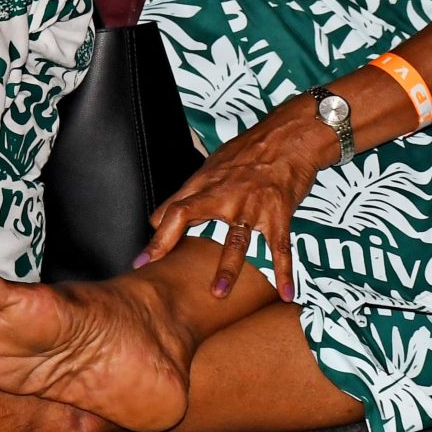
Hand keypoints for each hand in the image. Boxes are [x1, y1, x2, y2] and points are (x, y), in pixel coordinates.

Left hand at [138, 113, 327, 299]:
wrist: (289, 137)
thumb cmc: (248, 153)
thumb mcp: (211, 168)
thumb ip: (184, 196)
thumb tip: (156, 219)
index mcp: (206, 185)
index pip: (174, 211)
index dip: (157, 236)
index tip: (142, 261)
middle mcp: (225, 196)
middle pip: (192, 217)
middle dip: (173, 244)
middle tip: (161, 274)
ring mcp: (252, 206)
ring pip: (236, 239)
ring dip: (227, 268)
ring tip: (218, 293)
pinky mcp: (279, 213)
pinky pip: (281, 247)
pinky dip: (284, 271)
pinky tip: (286, 293)